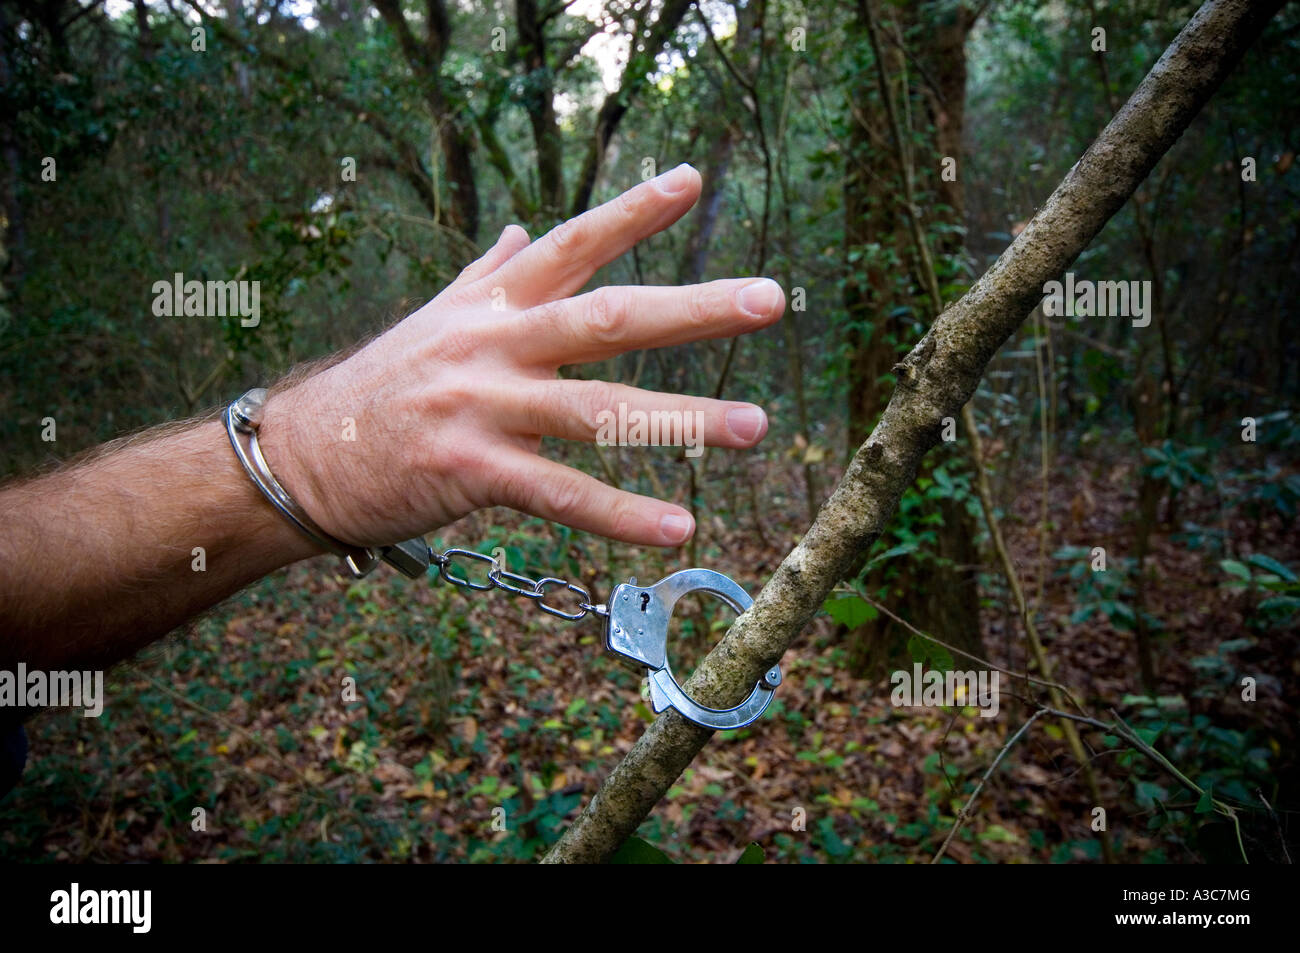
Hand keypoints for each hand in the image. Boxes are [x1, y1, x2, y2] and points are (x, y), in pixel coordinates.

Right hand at [257, 163, 785, 548]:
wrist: (304, 454)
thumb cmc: (384, 384)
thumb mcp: (437, 317)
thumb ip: (491, 274)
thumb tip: (528, 231)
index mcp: (493, 303)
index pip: (573, 244)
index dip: (632, 212)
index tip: (692, 181)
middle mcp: (495, 344)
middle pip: (606, 316)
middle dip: (692, 308)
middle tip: (769, 299)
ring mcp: (483, 406)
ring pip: (597, 408)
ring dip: (682, 418)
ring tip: (754, 425)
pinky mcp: (472, 470)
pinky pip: (560, 494)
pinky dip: (621, 515)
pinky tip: (678, 527)